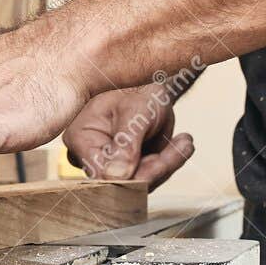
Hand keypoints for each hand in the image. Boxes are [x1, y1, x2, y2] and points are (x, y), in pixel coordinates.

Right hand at [62, 84, 193, 188]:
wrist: (147, 82)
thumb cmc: (136, 87)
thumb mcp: (134, 110)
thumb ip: (126, 142)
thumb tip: (117, 177)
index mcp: (81, 139)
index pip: (101, 174)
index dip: (131, 176)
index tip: (160, 163)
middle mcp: (90, 156)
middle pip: (123, 182)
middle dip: (156, 167)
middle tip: (183, 144)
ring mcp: (109, 164)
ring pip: (140, 182)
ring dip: (166, 164)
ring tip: (184, 141)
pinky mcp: (127, 168)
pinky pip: (150, 177)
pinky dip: (169, 162)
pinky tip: (182, 143)